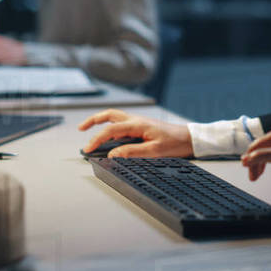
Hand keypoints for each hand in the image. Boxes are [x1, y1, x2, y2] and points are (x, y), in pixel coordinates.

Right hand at [78, 109, 193, 157]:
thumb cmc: (175, 144)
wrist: (190, 138)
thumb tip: (112, 154)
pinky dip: (111, 126)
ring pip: (115, 117)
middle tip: (81, 129)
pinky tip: (109, 136)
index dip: (96, 139)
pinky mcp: (142, 126)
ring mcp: (139, 122)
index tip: (87, 149)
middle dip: (93, 121)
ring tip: (90, 129)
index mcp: (137, 125)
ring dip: (101, 121)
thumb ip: (131, 152)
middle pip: (109, 115)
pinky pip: (122, 123)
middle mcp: (136, 120)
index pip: (110, 130)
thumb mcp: (154, 152)